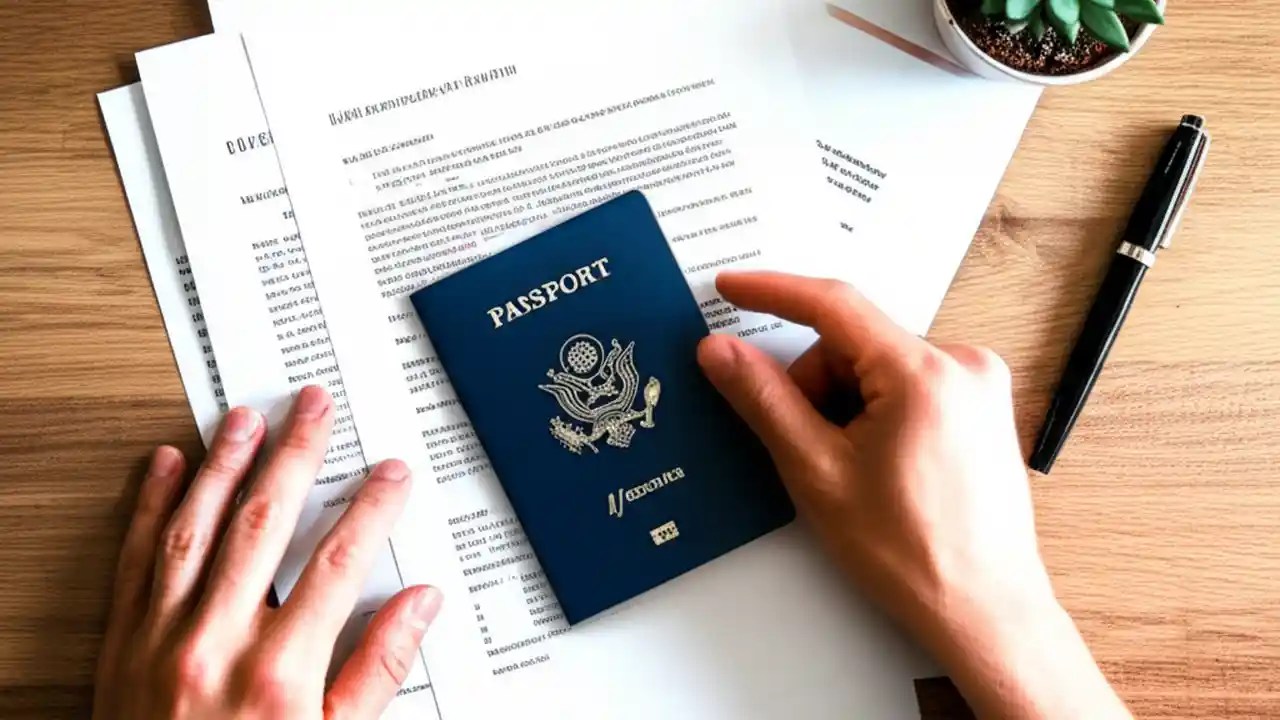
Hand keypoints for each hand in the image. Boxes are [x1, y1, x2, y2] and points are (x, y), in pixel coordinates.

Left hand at [94, 386, 440, 719]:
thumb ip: (377, 673)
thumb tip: (419, 606)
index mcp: (278, 673)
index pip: (340, 562)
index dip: (372, 508)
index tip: (390, 474)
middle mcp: (216, 643)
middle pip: (264, 523)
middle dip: (295, 455)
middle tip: (312, 406)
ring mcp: (161, 639)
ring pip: (196, 527)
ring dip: (223, 464)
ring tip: (244, 419)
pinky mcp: (120, 645)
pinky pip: (136, 560)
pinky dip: (151, 507)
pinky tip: (167, 467)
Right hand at [698, 272, 1128, 718]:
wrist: (983, 610)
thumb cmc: (913, 554)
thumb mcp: (818, 472)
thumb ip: (764, 400)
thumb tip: (720, 351)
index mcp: (923, 375)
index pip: (833, 305)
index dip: (772, 292)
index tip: (730, 287)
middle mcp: (962, 365)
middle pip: (853, 345)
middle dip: (815, 387)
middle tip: (809, 449)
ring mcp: (979, 385)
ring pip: (877, 367)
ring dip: (847, 404)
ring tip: (852, 469)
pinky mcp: (983, 406)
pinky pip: (908, 384)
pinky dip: (877, 411)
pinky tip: (879, 465)